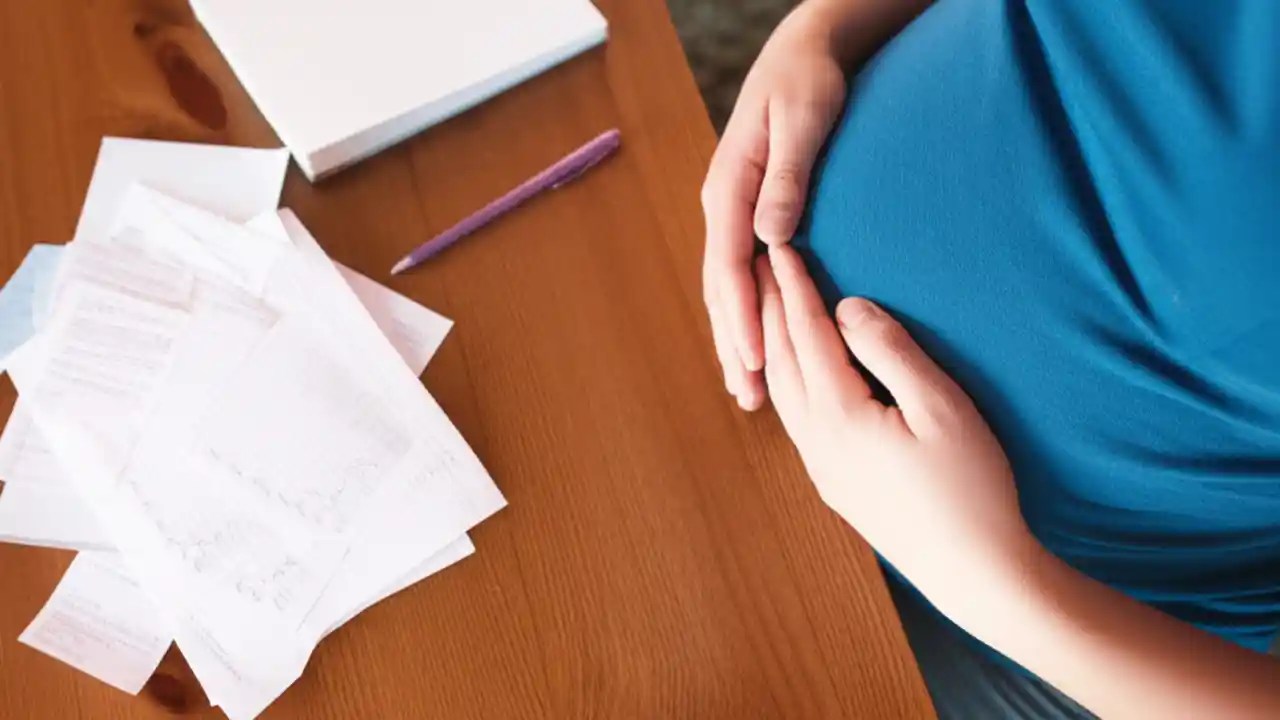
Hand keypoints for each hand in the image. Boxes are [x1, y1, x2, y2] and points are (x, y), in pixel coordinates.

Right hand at [701, 7, 847, 410]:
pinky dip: (743, 314)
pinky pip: (738, 275)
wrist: (803, 52)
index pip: (729, 267)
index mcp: (729, 188)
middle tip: (747, 399)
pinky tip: (755, 343)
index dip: (742, 318)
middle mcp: (722, 205)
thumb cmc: (808, 82)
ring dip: (733, 338)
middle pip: (719, 289)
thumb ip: (787, 178)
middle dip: (732, 344)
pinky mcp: (747, 215)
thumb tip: (772, 236)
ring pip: (724, 288)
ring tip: (746, 390)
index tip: (755, 362)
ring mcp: (730, 212)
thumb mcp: (804, 123)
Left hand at [756, 247, 1039, 617]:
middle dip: (768, 308)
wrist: (973, 573)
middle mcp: (816, 441)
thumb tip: (848, 307)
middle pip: (781, 359)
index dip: (794, 287)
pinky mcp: (832, 484)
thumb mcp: (942, 408)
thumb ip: (891, 351)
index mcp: (840, 415)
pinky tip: (791, 373)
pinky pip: (793, 417)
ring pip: (780, 391)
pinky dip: (783, 380)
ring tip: (764, 308)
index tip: (779, 248)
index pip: (807, 333)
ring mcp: (820, 466)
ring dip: (770, 344)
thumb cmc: (971, 488)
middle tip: (756, 263)